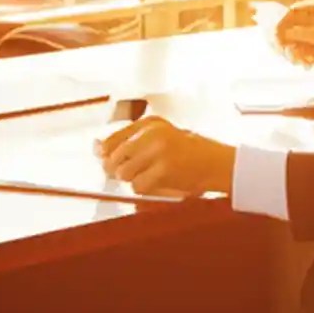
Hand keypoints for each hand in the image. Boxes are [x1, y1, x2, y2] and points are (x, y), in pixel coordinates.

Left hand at [94, 116, 235, 195]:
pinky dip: (145, 189)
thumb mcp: (162, 136)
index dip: (106, 152)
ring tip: (150, 176)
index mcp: (150, 123)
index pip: (113, 138)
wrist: (216, 162)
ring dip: (133, 179)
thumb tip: (97, 149)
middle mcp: (152, 133)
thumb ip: (132, 140)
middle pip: (115, 158)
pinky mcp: (164, 169)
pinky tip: (157, 184)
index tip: (105, 158)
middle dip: (117, 170)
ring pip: (124, 173)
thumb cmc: (189, 152)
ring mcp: (158, 151)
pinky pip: (138, 186)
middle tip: (130, 173)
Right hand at [275, 1, 313, 78]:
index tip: (276, 36)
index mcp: (313, 21)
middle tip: (284, 51)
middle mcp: (311, 30)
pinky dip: (300, 60)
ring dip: (292, 53)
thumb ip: (298, 33)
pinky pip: (301, 56)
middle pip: (290, 32)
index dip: (282, 25)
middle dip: (285, 42)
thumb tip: (281, 34)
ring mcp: (313, 43)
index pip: (291, 18)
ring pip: (294, 45)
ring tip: (298, 61)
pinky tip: (306, 65)